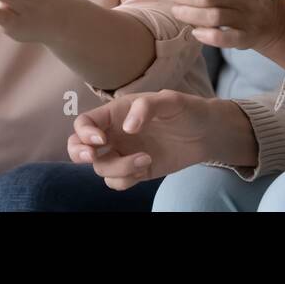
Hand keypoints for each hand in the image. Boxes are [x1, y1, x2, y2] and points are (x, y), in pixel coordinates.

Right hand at [66, 90, 225, 190]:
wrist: (206, 133)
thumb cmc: (186, 110)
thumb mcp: (169, 101)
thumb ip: (146, 107)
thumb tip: (127, 128)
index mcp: (115, 113)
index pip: (85, 123)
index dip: (84, 132)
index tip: (101, 140)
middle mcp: (114, 134)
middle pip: (78, 147)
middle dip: (79, 153)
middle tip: (93, 156)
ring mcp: (123, 154)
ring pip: (100, 168)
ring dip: (118, 168)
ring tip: (145, 160)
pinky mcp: (135, 171)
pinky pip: (117, 182)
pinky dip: (126, 179)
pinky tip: (146, 166)